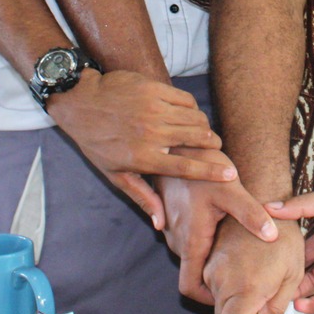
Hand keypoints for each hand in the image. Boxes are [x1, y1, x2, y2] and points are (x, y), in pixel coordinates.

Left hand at [45, 70, 233, 222]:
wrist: (82, 103)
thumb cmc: (98, 142)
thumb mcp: (115, 174)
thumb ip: (142, 197)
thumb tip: (161, 224)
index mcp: (143, 158)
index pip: (186, 167)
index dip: (212, 172)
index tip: (231, 175)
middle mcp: (151, 133)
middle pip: (197, 139)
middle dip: (212, 144)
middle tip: (215, 147)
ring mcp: (152, 108)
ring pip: (194, 118)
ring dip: (203, 126)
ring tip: (202, 132)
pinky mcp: (153, 89)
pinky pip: (185, 99)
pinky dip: (192, 107)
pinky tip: (189, 113)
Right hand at [158, 161, 279, 302]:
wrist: (178, 146)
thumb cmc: (202, 167)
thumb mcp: (231, 190)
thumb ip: (252, 215)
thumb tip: (273, 236)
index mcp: (190, 241)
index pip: (189, 288)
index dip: (207, 300)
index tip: (228, 299)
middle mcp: (177, 240)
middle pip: (192, 274)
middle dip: (213, 280)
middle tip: (241, 278)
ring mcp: (173, 229)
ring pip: (191, 257)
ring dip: (209, 260)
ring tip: (236, 256)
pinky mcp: (174, 218)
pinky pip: (188, 241)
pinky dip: (203, 244)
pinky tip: (223, 234)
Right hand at [206, 220, 304, 313]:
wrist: (260, 194)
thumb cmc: (283, 232)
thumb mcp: (293, 273)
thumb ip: (276, 307)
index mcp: (243, 289)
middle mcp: (220, 281)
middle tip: (259, 308)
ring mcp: (210, 268)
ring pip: (216, 300)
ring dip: (232, 301)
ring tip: (257, 282)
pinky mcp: (207, 257)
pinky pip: (212, 282)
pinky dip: (226, 285)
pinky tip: (247, 269)